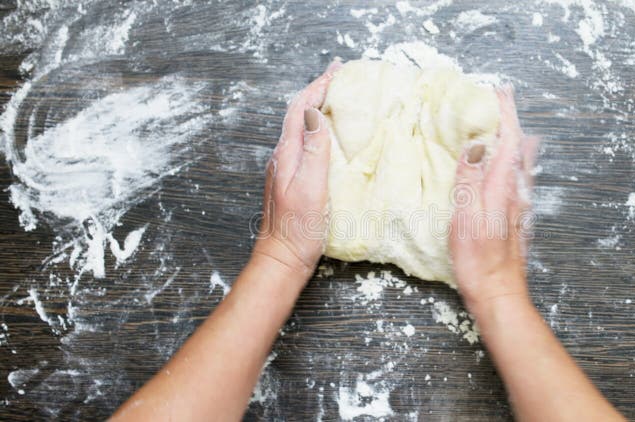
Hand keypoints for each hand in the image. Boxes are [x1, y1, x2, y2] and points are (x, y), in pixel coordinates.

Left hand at [252, 60, 341, 275]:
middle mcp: (283, 157)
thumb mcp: (310, 188)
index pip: (302, 110)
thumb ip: (314, 151)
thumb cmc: (298, 230)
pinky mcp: (293, 180)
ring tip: (336, 96)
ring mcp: (287, 169)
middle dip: (318, 91)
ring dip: (319, 107)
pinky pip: (306, 143)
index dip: (318, 86)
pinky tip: (331, 133)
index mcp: (287, 154)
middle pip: (300, 114)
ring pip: (303, 127)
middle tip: (338, 76)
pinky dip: (320, 128)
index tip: (336, 71)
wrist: (282, 260)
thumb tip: (316, 114)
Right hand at [449, 87, 537, 312]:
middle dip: (510, 120)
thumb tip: (475, 143)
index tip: (499, 91)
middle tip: (500, 101)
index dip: (506, 113)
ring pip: (520, 162)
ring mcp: (519, 206)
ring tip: (502, 124)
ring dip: (512, 138)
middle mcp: (516, 193)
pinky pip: (516, 177)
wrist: (498, 293)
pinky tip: (503, 165)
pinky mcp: (515, 217)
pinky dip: (509, 159)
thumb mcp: (466, 218)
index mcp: (503, 188)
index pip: (509, 139)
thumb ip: (470, 179)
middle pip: (519, 147)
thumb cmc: (479, 261)